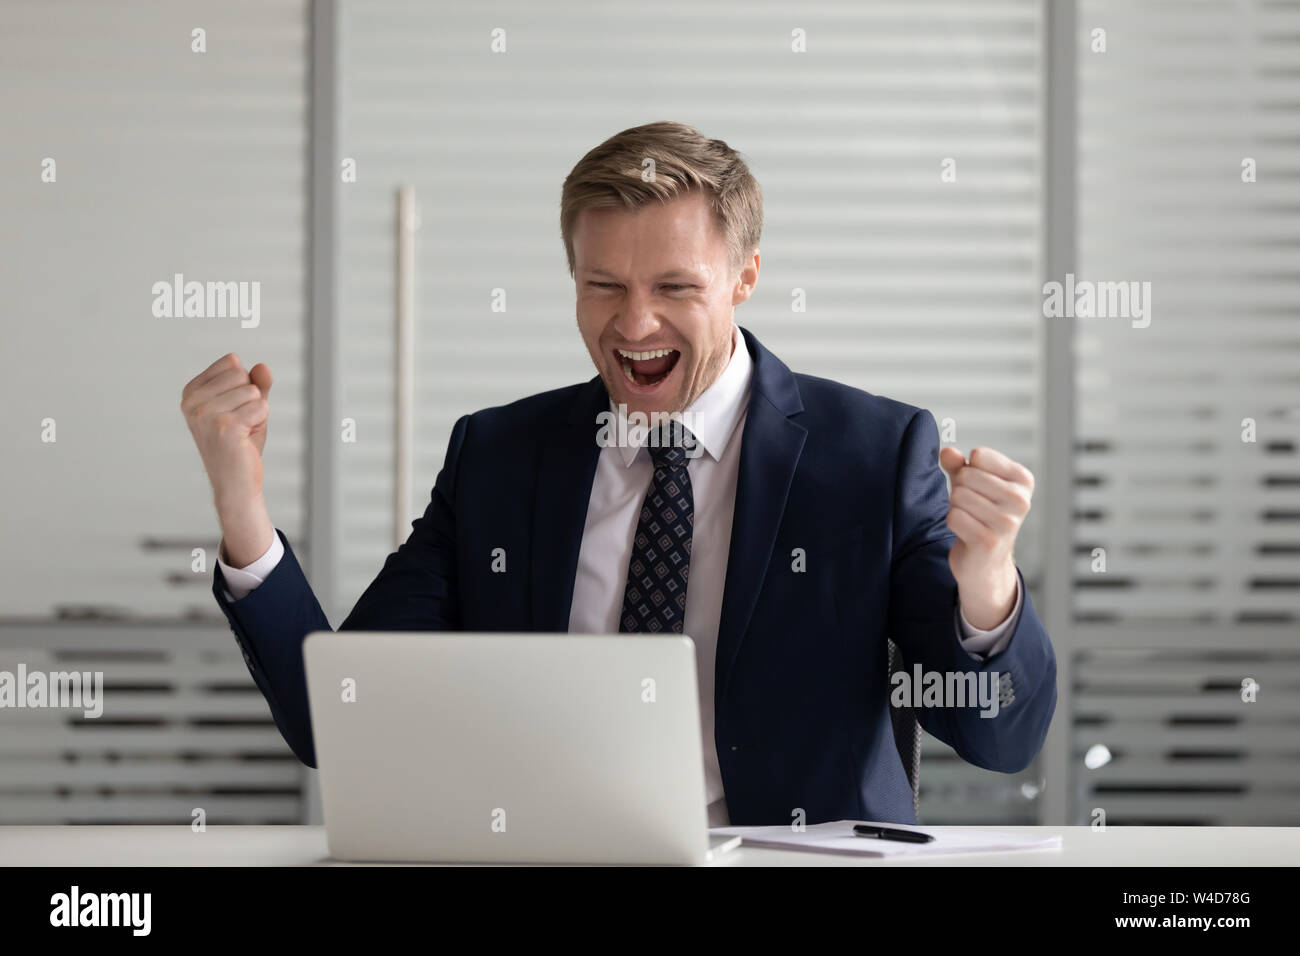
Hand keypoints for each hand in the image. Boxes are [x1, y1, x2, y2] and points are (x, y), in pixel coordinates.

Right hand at [181, 353, 274, 565]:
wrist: (236, 483)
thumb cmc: (241, 444)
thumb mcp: (249, 406)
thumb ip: (257, 384)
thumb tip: (263, 367)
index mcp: (191, 391)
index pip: (232, 362)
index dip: (244, 385)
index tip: (233, 409)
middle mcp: (192, 401)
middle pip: (242, 373)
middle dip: (251, 398)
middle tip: (240, 424)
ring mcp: (205, 413)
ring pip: (253, 391)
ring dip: (256, 412)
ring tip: (242, 432)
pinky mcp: (224, 426)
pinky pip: (261, 407)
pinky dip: (261, 422)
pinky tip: (245, 439)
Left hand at [938, 446, 1033, 629]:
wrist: (985, 562)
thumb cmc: (980, 516)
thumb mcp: (971, 485)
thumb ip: (958, 465)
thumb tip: (947, 452)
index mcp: (1023, 480)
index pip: (979, 456)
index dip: (968, 470)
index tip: (979, 488)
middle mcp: (1021, 500)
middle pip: (966, 476)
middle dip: (959, 491)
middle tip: (972, 508)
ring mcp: (1007, 522)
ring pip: (958, 496)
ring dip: (956, 508)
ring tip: (971, 520)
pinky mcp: (989, 541)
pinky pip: (954, 517)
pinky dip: (953, 523)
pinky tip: (967, 533)